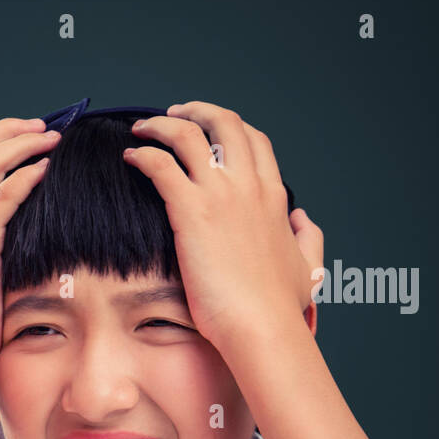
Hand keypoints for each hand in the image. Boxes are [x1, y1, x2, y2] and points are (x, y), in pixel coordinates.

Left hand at [123, 101, 322, 350]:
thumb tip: (302, 218)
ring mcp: (221, 196)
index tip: (211, 128)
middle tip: (173, 114)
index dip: (231, 128)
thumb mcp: (307, 266)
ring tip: (142, 128)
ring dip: (162, 124)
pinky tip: (130, 157)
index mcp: (273, 198)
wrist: (263, 327)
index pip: (255, 143)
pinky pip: (161, 165)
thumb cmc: (280, 307)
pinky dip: (143, 154)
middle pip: (226, 124)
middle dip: (197, 111)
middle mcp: (249, 187)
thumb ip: (307, 237)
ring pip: (188, 134)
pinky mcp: (192, 212)